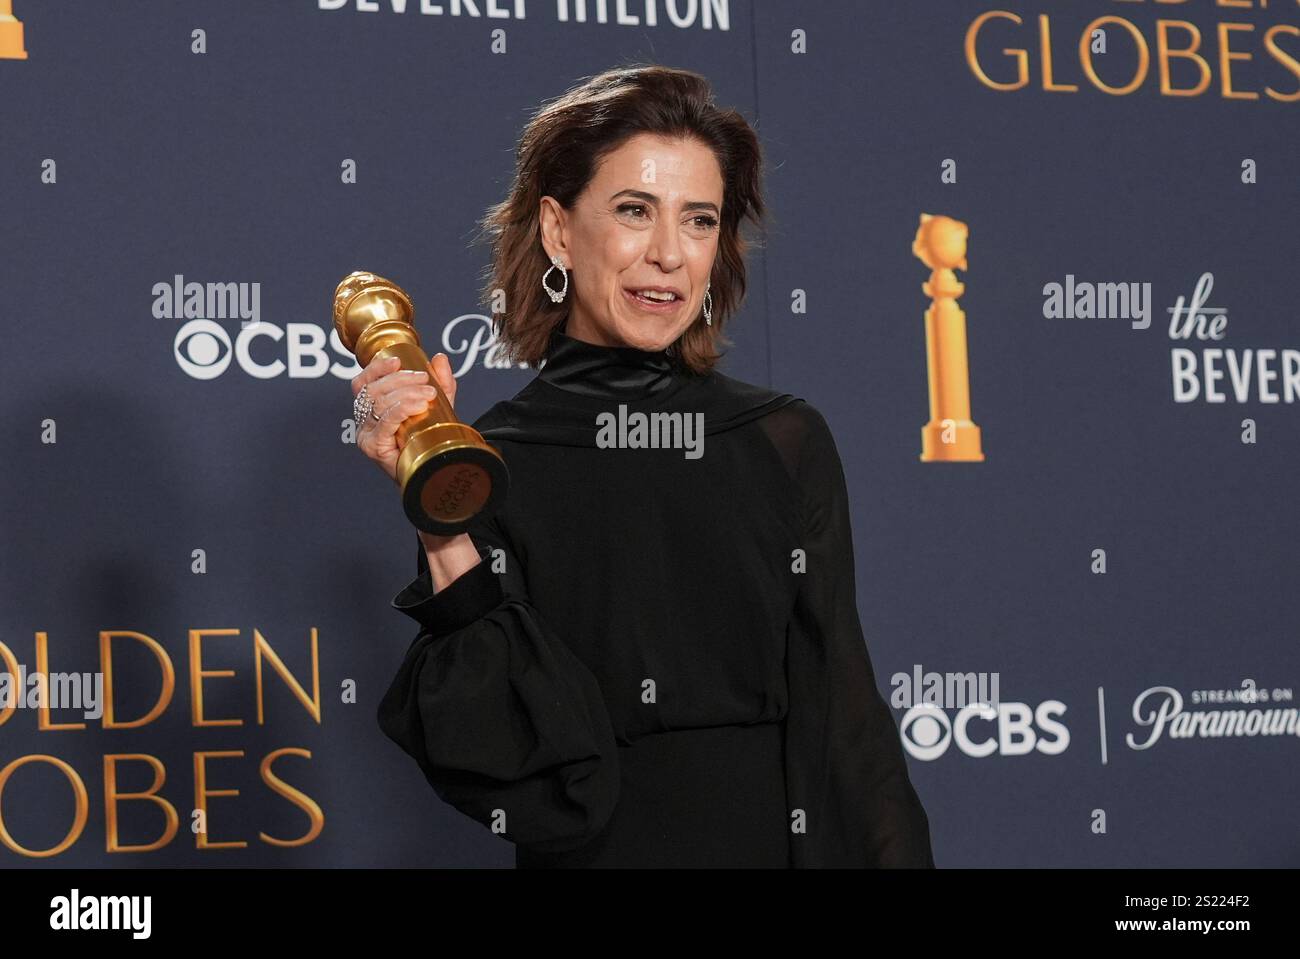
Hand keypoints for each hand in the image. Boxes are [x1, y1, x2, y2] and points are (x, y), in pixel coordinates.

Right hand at [351, 352, 457, 483]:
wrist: (431, 471)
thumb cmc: (428, 440)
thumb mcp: (437, 407)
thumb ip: (441, 383)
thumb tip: (440, 358)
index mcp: (371, 407)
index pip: (363, 381)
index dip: (376, 368)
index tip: (397, 361)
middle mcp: (363, 420)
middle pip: (373, 390)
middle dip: (400, 379)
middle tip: (425, 380)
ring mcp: (366, 434)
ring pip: (379, 403)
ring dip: (406, 393)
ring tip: (429, 393)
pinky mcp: (373, 446)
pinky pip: (385, 422)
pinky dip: (401, 409)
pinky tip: (417, 406)